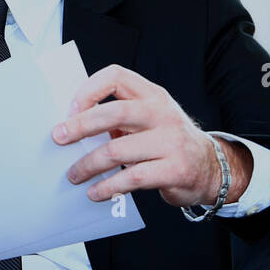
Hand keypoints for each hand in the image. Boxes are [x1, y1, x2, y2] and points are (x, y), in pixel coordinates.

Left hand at [52, 64, 251, 207]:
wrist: (210, 168)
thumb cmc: (166, 141)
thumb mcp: (147, 120)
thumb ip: (116, 118)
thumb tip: (70, 127)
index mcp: (152, 96)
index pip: (117, 76)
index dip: (89, 89)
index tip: (70, 109)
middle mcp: (162, 114)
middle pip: (115, 112)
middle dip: (80, 126)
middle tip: (59, 138)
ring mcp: (171, 141)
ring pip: (117, 150)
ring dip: (88, 165)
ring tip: (74, 175)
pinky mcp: (175, 169)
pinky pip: (132, 178)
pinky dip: (108, 186)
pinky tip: (95, 192)